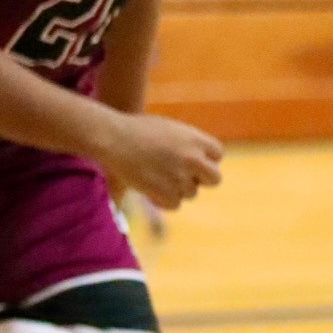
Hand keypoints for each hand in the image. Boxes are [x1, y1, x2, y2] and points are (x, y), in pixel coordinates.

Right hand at [100, 111, 222, 209]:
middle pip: (214, 179)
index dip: (206, 159)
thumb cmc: (137, 129)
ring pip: (191, 193)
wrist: (115, 138)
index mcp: (196, 139)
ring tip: (157, 178)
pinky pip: (175, 203)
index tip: (193, 162)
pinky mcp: (166, 192)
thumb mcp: (171, 129)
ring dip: (178, 189)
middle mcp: (193, 158)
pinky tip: (151, 189)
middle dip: (201, 179)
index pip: (217, 155)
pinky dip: (164, 200)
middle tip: (184, 177)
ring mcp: (181, 176)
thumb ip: (188, 144)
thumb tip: (198, 158)